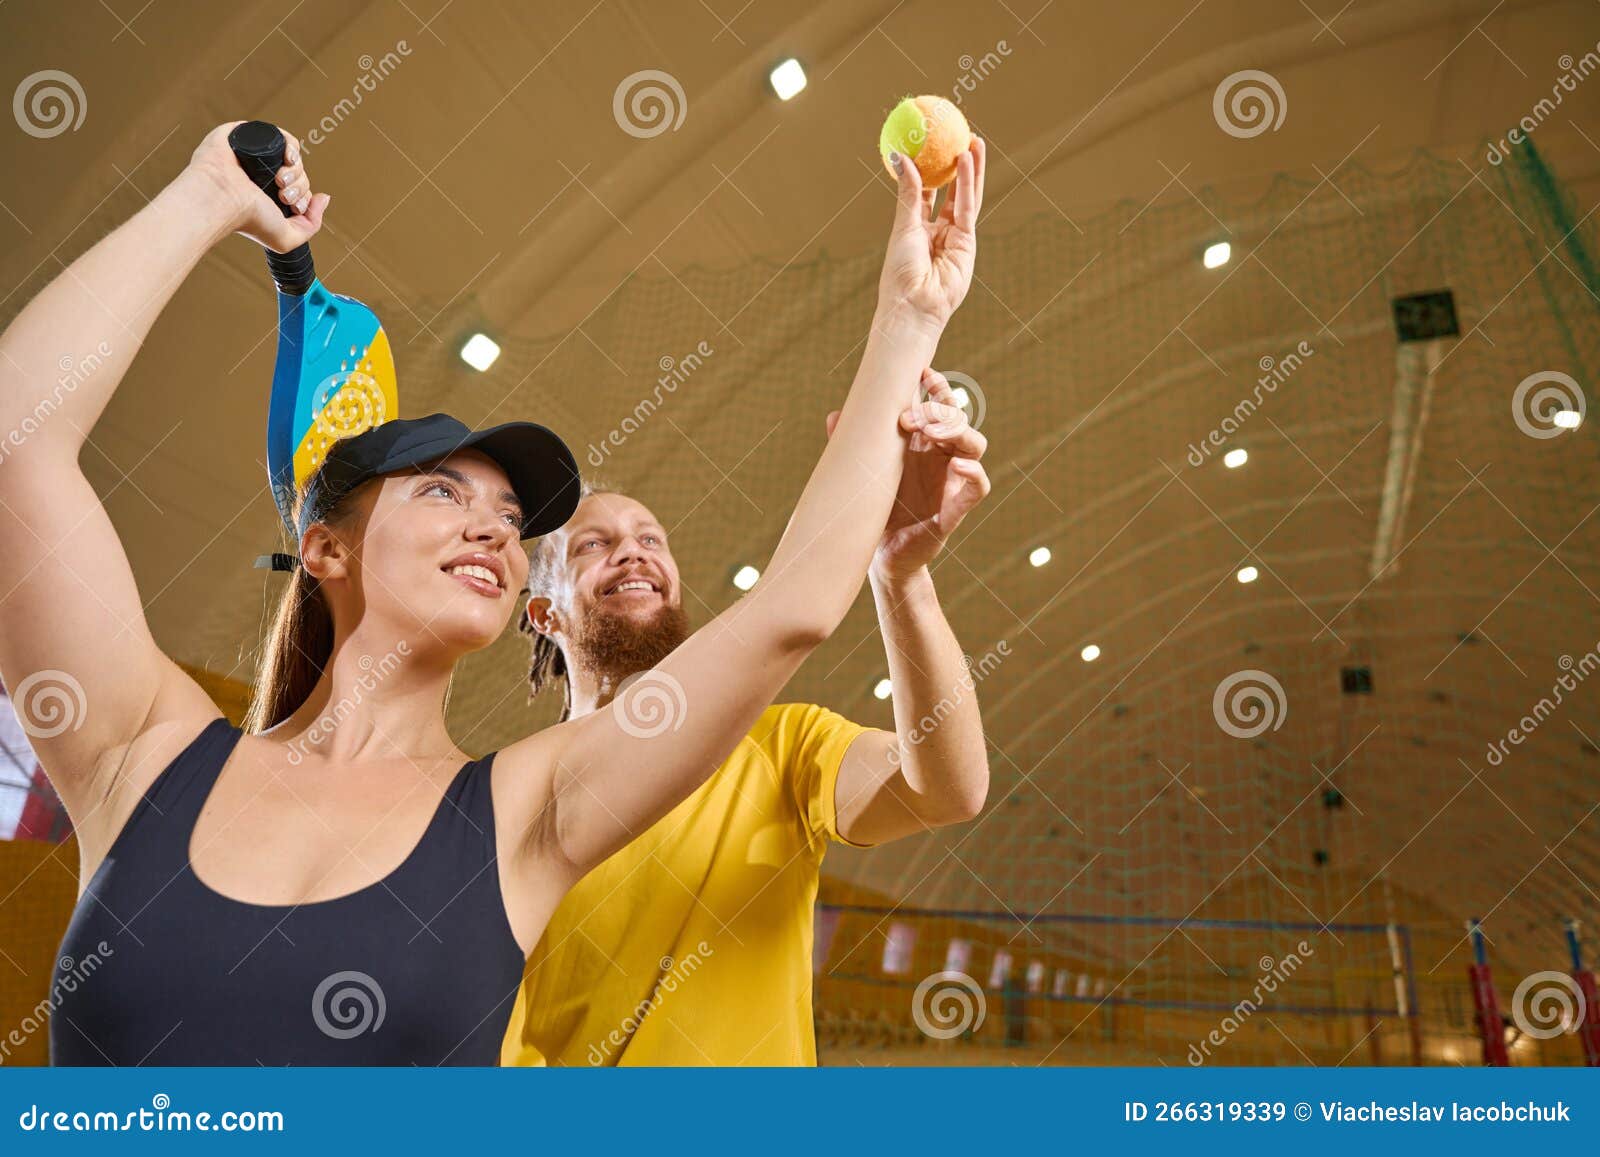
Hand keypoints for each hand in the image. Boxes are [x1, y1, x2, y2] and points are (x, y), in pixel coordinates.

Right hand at [185, 122, 328, 252]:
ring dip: (296, 168)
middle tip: (284, 195)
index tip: (293, 207)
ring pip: (292, 156)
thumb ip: (311, 225)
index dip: (303, 196)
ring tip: (280, 180)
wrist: (223, 200)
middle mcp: (261, 175)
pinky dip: (291, 146)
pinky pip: (280, 135)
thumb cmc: (247, 220)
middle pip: (298, 173)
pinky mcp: (247, 136)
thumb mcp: (286, 238)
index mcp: (268, 195)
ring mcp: (254, 155)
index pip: (299, 189)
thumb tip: (324, 198)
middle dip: (299, 185)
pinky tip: (288, 158)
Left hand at [827, 367, 989, 583]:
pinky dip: (974, 473)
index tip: (923, 372)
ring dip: (957, 432)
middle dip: (937, 410)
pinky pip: (978, 486)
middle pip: (957, 419)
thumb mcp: (861, 473)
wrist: (879, 557)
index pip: (939, 406)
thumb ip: (851, 445)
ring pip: (974, 444)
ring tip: (932, 432)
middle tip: (908, 417)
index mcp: (922, 443)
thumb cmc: (874, 510)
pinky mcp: (956, 509)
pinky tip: (959, 467)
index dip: (937, 387)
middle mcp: (941, 457)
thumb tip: (835, 416)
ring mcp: (951, 481)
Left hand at [877, 137, 985, 330]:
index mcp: (917, 229)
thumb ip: (908, 192)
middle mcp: (938, 231)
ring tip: (973, 141)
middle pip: (951, 192)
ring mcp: (955, 237)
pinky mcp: (967, 242)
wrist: (913, 304)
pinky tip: (967, 160)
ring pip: (964, 197)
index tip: (933, 146)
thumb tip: (900, 155)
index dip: (931, 171)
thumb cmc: (900, 271)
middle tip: (960, 137)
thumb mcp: (903, 226)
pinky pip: (967, 208)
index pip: (926, 194)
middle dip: (957, 166)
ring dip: (970, 170)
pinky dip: (967, 184)